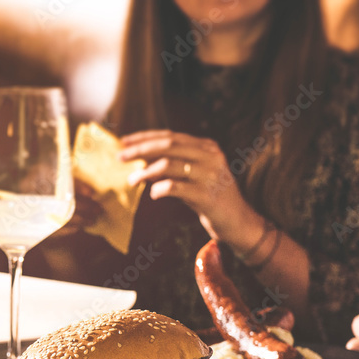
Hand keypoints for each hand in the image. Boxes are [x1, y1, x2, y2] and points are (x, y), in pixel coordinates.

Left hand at [119, 130, 256, 243]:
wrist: (238, 223)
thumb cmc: (210, 199)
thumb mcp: (192, 177)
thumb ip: (171, 166)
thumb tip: (139, 160)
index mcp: (207, 147)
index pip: (171, 136)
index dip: (145, 137)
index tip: (123, 141)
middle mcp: (210, 156)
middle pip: (168, 144)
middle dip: (140, 149)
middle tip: (120, 156)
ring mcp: (210, 175)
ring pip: (169, 164)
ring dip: (145, 172)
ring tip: (131, 180)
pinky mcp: (207, 195)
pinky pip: (174, 187)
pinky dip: (159, 189)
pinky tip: (153, 194)